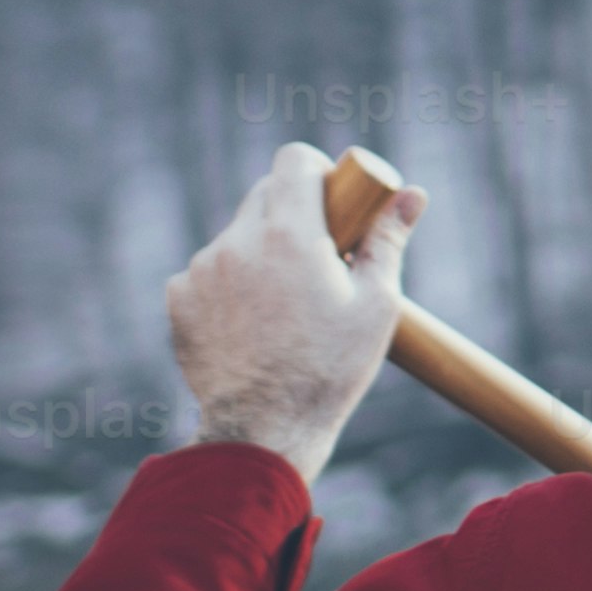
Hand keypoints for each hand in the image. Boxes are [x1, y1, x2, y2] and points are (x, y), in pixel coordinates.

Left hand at [170, 142, 417, 486]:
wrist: (262, 431)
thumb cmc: (329, 370)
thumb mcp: (374, 306)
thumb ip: (387, 241)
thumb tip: (412, 196)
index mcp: (289, 233)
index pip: (294, 160)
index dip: (317, 171)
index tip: (332, 201)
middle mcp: (238, 241)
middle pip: (264, 194)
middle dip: (292, 214)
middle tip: (317, 257)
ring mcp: (202, 269)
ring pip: (236, 235)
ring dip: (259, 252)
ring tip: (284, 306)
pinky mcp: (179, 297)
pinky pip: (209, 271)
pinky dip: (229, 285)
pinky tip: (251, 325)